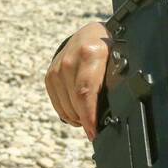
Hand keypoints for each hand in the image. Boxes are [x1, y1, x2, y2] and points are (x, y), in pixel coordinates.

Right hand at [44, 21, 109, 139]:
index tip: (94, 133)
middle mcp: (70, 60)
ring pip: (65, 106)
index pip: (86, 92)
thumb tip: (113, 112)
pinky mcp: (50, 75)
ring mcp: (57, 67)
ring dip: (76, 118)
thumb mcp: (117, 61)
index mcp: (91, 54)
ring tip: (88, 119)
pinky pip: (57, 103)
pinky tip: (78, 112)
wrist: (91, 33)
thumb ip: (113, 82)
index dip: (89, 117)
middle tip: (95, 129)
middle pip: (75, 103)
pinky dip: (67, 112)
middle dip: (85, 121)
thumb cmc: (110, 50)